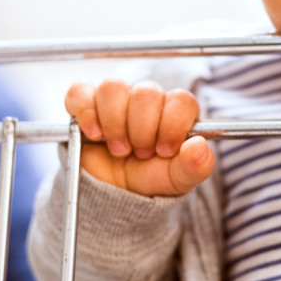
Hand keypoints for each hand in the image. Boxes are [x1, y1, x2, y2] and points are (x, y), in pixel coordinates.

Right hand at [64, 79, 212, 196]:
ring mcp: (115, 99)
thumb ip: (195, 166)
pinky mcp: (85, 102)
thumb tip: (200, 147)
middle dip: (141, 130)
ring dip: (115, 123)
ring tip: (119, 148)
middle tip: (139, 153)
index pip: (180, 100)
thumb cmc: (150, 178)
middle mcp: (146, 99)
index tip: (164, 150)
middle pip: (146, 93)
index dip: (172, 125)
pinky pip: (80, 92)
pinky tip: (94, 135)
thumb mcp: (177, 179)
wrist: (115, 192)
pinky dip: (87, 112)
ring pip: (113, 88)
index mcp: (174, 111)